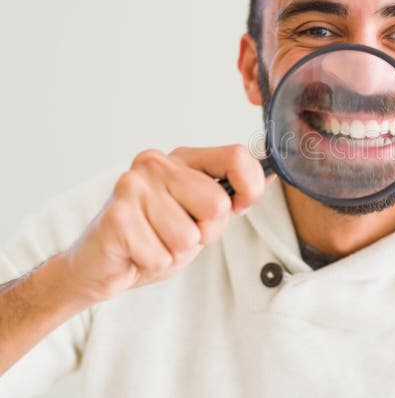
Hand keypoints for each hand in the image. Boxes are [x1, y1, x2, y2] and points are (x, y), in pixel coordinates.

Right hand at [60, 145, 272, 304]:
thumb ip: (228, 194)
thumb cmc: (153, 237)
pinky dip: (154, 264)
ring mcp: (133, 187)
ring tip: (154, 243)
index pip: (236, 156)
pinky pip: (163, 256)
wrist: (98, 265)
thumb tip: (269, 176)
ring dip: (176, 251)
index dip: (250, 187)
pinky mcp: (117, 217)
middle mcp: (156, 163)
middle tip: (176, 234)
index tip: (240, 206)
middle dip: (205, 232)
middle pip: (217, 204)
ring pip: (189, 236)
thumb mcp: (199, 214)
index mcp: (181, 159)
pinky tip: (136, 253)